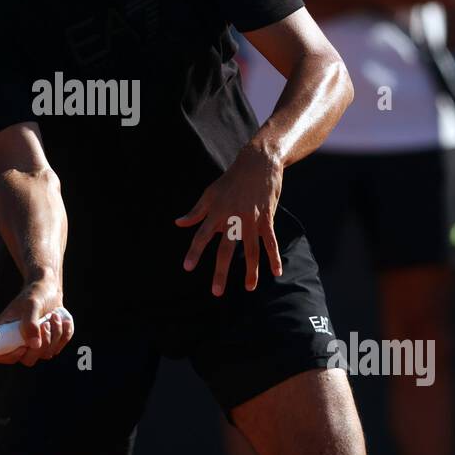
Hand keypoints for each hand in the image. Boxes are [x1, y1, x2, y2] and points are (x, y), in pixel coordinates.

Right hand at [0, 276, 72, 366]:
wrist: (48, 290)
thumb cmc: (35, 294)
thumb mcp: (31, 305)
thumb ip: (30, 323)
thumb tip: (34, 345)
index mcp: (3, 332)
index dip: (10, 356)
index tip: (23, 346)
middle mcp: (17, 343)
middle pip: (27, 359)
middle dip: (41, 344)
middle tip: (45, 324)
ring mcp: (33, 346)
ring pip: (45, 354)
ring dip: (54, 335)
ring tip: (54, 315)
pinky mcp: (48, 344)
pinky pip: (58, 348)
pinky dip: (63, 334)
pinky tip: (62, 320)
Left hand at [175, 143, 283, 295]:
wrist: (258, 163)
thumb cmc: (231, 180)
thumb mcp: (209, 193)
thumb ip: (195, 211)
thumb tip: (178, 223)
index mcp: (216, 212)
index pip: (202, 235)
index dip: (194, 252)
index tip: (188, 267)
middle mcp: (233, 218)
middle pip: (225, 249)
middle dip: (220, 271)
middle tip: (216, 292)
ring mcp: (251, 220)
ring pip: (250, 250)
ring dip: (250, 271)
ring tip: (248, 288)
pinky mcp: (266, 218)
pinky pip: (270, 241)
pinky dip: (274, 257)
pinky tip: (276, 272)